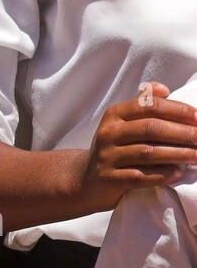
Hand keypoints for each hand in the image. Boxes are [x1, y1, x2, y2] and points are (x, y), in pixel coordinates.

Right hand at [78, 82, 196, 211]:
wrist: (86, 180)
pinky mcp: (109, 178)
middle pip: (150, 128)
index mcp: (114, 115)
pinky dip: (160, 175)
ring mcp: (107, 156)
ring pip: (147, 152)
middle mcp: (108, 133)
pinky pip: (139, 176)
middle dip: (182, 133)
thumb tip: (162, 88)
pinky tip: (177, 173)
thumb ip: (142, 104)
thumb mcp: (122, 123)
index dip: (176, 110)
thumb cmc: (115, 149)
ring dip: (177, 154)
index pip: (148, 106)